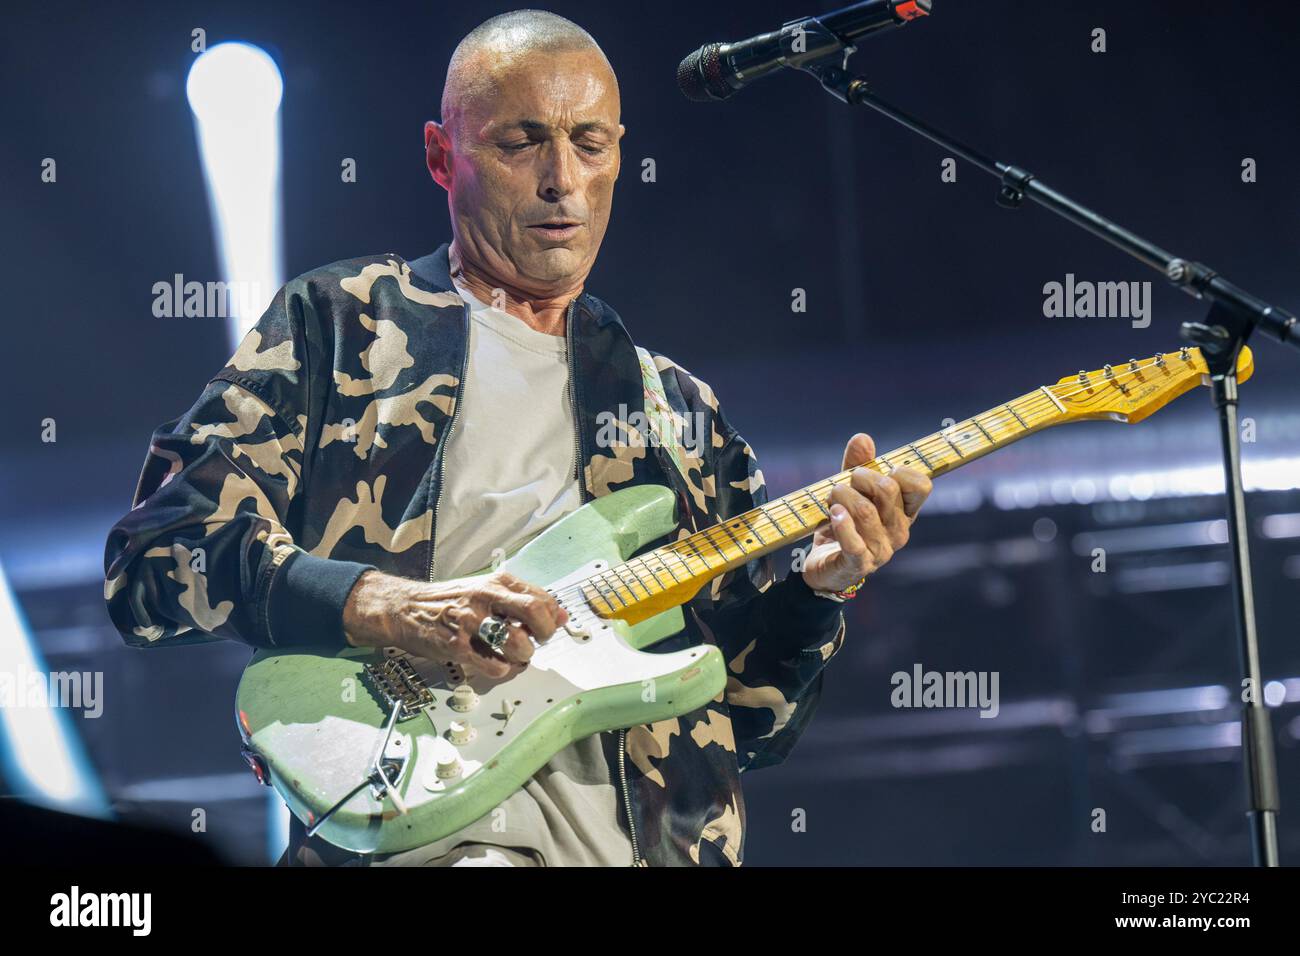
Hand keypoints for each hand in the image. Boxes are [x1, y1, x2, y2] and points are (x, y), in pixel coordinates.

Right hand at [342, 569, 568, 679]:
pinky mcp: (456, 646)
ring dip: (524, 654)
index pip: (541, 597)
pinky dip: (502, 669)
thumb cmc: (450, 601)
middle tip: (538, 641)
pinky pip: (493, 664)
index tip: (548, 627)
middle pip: (534, 612)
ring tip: (515, 655)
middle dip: (545, 632)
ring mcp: (470, 622)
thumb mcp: (487, 590)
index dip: (552, 616)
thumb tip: (562, 615)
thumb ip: (522, 601)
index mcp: (497, 582)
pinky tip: (497, 664)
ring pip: (516, 642)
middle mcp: (485, 597)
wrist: (404, 608)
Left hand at [800, 432, 931, 592]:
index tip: (877, 471)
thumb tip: (862, 437)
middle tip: (843, 484)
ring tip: (830, 499)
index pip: (921, 485)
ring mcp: (881, 550)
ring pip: (865, 511)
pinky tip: (834, 514)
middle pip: (888, 490)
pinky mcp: (858, 564)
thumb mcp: (852, 492)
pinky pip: (853, 542)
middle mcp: (898, 531)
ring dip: (841, 496)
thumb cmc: (845, 524)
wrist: (825, 565)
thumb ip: (858, 465)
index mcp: (904, 512)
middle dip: (860, 478)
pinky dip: (841, 524)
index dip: (899, 470)